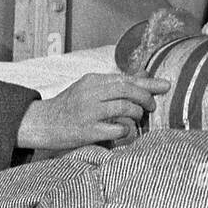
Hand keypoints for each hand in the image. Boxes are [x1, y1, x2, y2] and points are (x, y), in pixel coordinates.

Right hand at [15, 72, 169, 150]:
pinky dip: (126, 130)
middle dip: (146, 97)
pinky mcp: (87, 131)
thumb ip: (114, 83)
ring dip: (137, 113)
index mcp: (92, 80)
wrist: (42, 123)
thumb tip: (143, 76)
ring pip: (124, 108)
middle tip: (152, 105)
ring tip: (138, 117)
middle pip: (127, 90)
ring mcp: (89, 112)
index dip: (148, 83)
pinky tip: (125, 131)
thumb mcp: (89, 88)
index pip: (125, 78)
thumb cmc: (69, 105)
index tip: (165, 85)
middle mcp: (91, 93)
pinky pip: (116, 130)